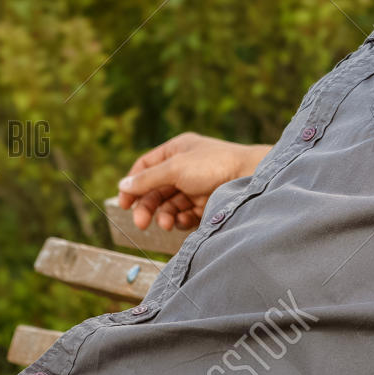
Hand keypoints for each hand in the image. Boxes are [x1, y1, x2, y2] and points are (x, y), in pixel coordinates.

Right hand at [117, 133, 269, 231]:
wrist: (250, 179)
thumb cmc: (214, 165)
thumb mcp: (175, 168)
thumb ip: (148, 179)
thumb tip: (123, 185)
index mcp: (177, 150)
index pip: (146, 167)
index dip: (133, 185)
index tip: (123, 204)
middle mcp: (185, 167)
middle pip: (156, 189)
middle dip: (147, 207)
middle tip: (141, 224)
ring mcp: (197, 186)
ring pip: (170, 204)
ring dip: (164, 215)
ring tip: (167, 224)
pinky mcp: (207, 203)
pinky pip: (186, 214)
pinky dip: (182, 220)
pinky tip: (183, 222)